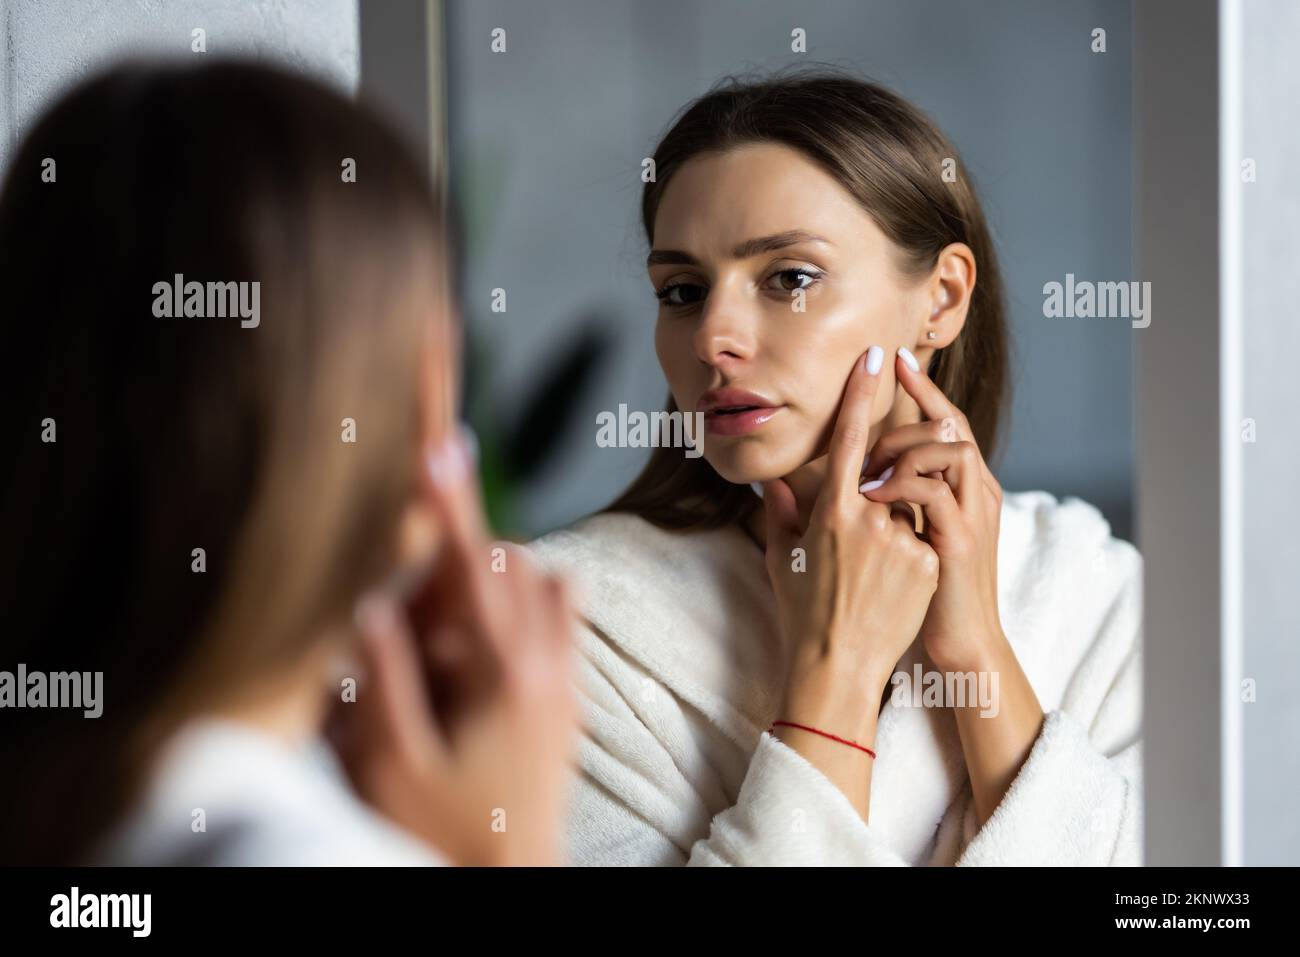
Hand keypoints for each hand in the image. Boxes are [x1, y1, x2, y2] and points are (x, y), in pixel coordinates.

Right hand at [327, 429, 577, 865]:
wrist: (510, 882)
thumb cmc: (445, 830)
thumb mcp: (393, 762)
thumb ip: (384, 675)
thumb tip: (373, 599)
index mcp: (504, 674)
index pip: (473, 568)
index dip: (451, 504)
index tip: (439, 449)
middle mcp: (549, 665)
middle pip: (512, 564)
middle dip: (460, 557)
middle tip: (411, 603)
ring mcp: (567, 680)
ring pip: (545, 584)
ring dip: (495, 581)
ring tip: (444, 632)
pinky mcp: (570, 699)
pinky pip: (563, 620)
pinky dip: (526, 608)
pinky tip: (480, 650)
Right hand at [762, 347, 938, 815]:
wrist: (839, 669)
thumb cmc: (803, 614)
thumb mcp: (783, 559)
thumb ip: (782, 512)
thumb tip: (774, 482)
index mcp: (830, 509)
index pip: (849, 436)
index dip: (862, 393)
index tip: (876, 356)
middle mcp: (868, 515)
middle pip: (886, 475)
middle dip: (884, 487)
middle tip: (868, 524)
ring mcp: (902, 537)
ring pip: (907, 508)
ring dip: (896, 529)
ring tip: (874, 577)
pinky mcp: (929, 560)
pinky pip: (925, 538)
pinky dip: (913, 554)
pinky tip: (894, 590)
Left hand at [859, 350, 1004, 672]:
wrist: (960, 646)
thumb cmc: (925, 595)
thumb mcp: (904, 540)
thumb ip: (880, 505)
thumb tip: (834, 479)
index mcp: (962, 488)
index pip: (945, 423)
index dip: (923, 389)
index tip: (893, 360)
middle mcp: (976, 492)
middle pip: (948, 425)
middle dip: (904, 419)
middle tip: (865, 441)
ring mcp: (972, 514)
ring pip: (949, 446)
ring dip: (903, 448)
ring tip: (867, 473)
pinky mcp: (959, 539)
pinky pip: (934, 490)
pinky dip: (900, 483)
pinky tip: (870, 496)